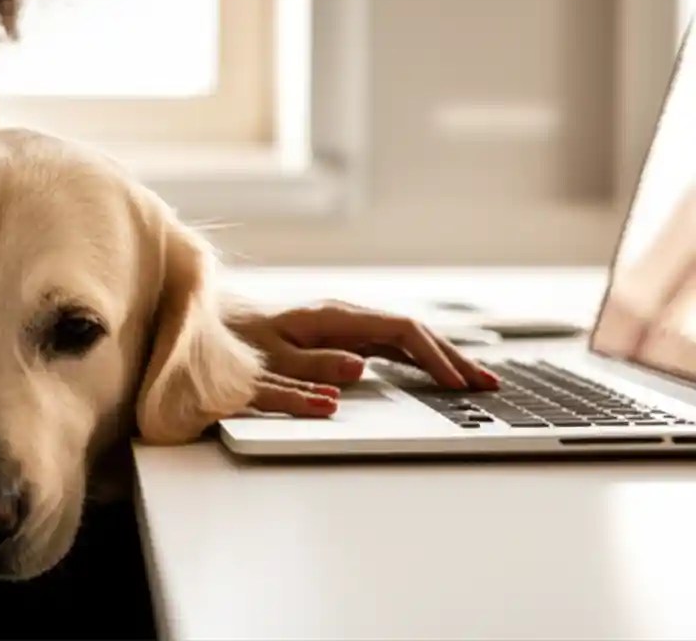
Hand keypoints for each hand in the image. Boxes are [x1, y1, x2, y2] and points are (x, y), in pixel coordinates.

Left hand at [228, 300, 499, 417]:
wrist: (212, 324)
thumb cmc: (237, 342)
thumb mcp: (268, 359)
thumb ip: (311, 367)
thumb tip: (360, 367)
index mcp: (334, 317)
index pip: (400, 332)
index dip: (432, 357)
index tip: (455, 382)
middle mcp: (346, 316)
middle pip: (414, 333)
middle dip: (453, 358)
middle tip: (490, 384)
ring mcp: (346, 325)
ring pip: (407, 339)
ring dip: (443, 359)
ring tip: (477, 382)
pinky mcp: (342, 337)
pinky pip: (392, 346)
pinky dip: (421, 360)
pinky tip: (437, 374)